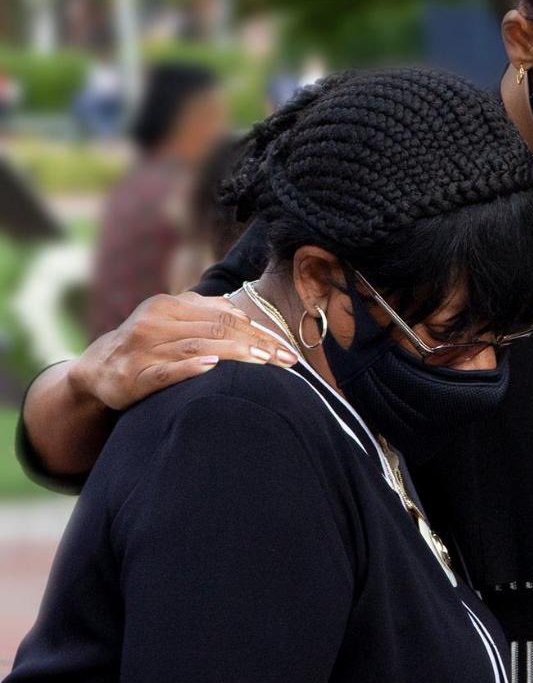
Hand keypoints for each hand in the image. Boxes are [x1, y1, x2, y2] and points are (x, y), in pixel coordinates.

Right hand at [67, 292, 296, 414]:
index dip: (258, 331)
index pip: (223, 316)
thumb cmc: (146, 343)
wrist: (96, 369)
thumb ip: (204, 312)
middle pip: (216, 330)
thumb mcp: (170, 320)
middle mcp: (154, 323)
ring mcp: (142, 350)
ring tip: (265, 361)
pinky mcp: (133, 376)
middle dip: (256, 344)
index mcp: (167, 306)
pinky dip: (189, 368)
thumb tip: (242, 314)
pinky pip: (164, 372)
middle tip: (287, 359)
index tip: (287, 347)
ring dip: (234, 353)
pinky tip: (212, 367)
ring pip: (196, 348)